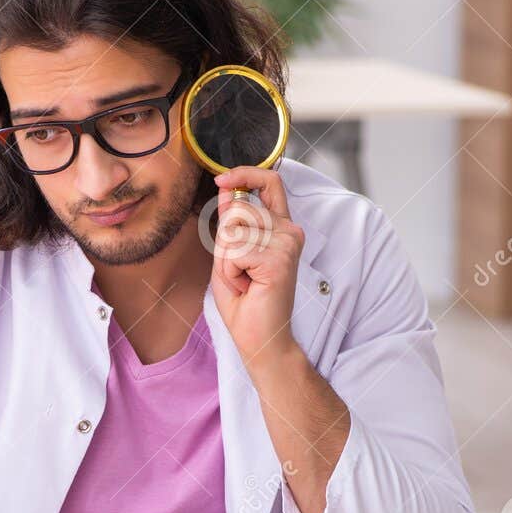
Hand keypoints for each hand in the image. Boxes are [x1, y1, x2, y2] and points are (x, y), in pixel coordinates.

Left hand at [210, 166, 304, 366]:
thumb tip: (226, 188)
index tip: (222, 180)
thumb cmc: (245, 302)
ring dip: (226, 260)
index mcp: (281, 228)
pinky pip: (234, 252)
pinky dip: (230, 272)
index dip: (245, 174)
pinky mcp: (279, 259)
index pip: (270, 183)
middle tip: (239, 272)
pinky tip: (247, 286)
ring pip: (232, 231)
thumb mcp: (230, 254)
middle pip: (236, 211)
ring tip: (244, 280)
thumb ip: (231, 222)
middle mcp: (289, 232)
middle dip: (224, 244)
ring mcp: (287, 244)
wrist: (259, 338)